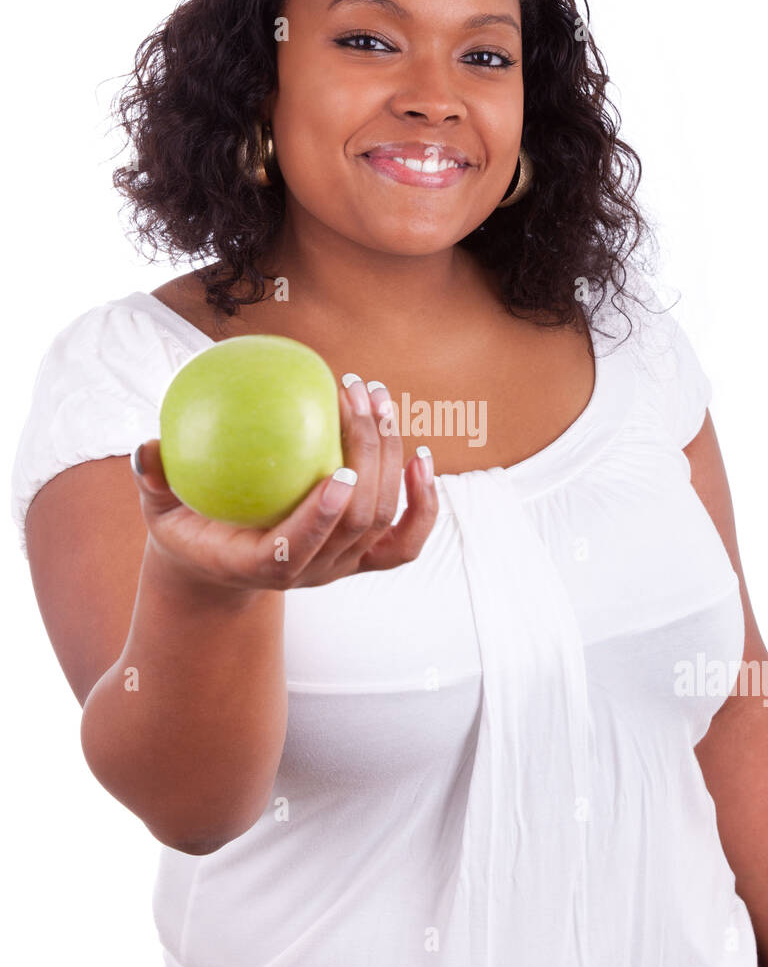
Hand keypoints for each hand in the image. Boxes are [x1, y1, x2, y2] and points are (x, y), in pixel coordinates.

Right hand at [131, 375, 437, 592]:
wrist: (224, 567)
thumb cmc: (188, 527)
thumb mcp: (159, 509)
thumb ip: (154, 480)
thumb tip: (146, 448)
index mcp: (260, 566)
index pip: (296, 550)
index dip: (322, 518)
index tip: (340, 472)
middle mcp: (311, 571)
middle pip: (355, 522)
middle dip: (367, 456)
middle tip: (357, 395)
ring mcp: (342, 566)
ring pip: (383, 519)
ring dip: (390, 456)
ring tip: (378, 399)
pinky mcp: (363, 558)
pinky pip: (405, 539)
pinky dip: (423, 504)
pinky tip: (421, 458)